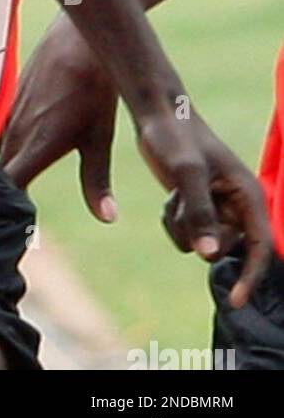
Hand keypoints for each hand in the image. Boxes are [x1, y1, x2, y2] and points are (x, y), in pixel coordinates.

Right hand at [0, 15, 118, 222]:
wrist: (77, 42)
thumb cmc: (93, 91)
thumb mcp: (99, 138)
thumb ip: (97, 181)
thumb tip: (107, 218)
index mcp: (38, 147)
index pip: (11, 189)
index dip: (11, 210)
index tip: (19, 230)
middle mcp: (17, 132)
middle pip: (1, 175)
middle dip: (4, 195)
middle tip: (12, 216)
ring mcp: (9, 114)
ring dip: (3, 171)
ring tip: (12, 189)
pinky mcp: (8, 101)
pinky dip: (4, 149)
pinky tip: (17, 153)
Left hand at [135, 105, 270, 308]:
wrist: (157, 115)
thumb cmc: (175, 137)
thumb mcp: (185, 172)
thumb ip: (199, 213)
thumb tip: (209, 256)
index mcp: (249, 195)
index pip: (259, 247)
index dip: (250, 278)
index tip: (235, 303)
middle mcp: (238, 205)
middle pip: (224, 250)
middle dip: (198, 235)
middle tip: (183, 201)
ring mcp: (218, 209)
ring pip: (201, 245)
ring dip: (182, 227)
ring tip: (175, 195)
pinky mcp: (199, 208)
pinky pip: (187, 236)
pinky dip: (174, 222)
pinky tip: (170, 196)